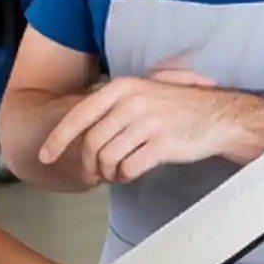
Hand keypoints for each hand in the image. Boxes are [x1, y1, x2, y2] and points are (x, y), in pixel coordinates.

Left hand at [39, 71, 232, 183]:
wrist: (218, 117)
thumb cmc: (177, 109)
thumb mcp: (142, 94)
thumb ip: (112, 106)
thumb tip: (81, 129)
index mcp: (122, 87)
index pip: (79, 115)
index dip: (58, 138)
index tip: (45, 156)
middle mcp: (132, 101)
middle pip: (91, 143)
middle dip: (89, 164)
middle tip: (96, 173)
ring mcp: (148, 122)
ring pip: (108, 159)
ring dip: (109, 172)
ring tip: (119, 170)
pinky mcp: (162, 144)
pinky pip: (129, 168)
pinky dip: (125, 176)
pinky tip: (133, 171)